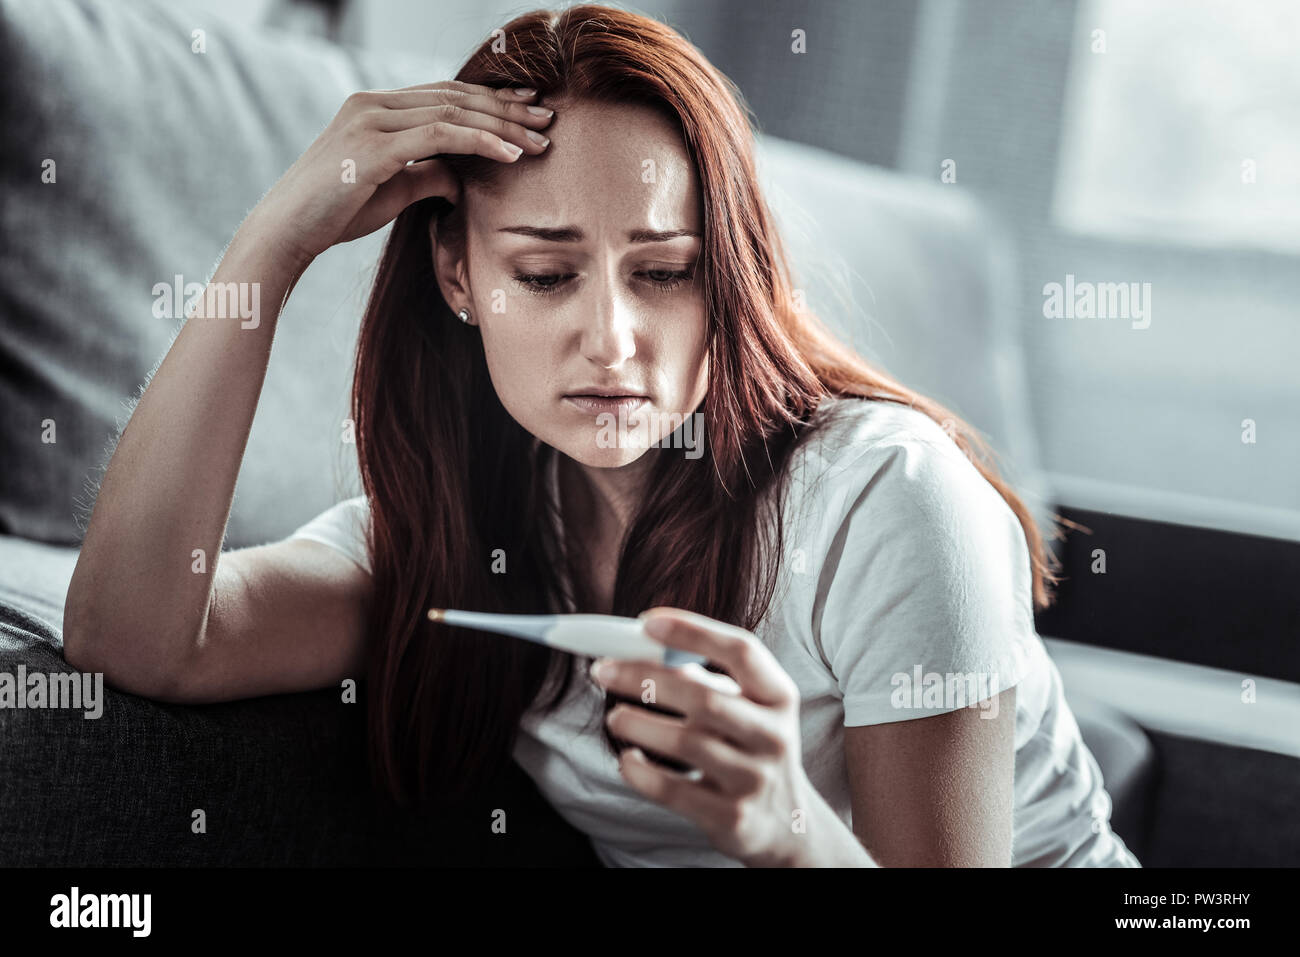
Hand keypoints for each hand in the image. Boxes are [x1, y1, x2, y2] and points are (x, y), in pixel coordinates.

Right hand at [242, 81, 554, 269]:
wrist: (285, 231)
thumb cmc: (333, 214)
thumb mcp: (391, 191)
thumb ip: (426, 176)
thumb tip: (459, 179)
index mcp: (375, 107)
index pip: (445, 95)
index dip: (490, 101)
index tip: (528, 111)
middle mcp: (372, 103)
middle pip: (455, 97)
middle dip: (506, 107)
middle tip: (549, 118)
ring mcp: (371, 120)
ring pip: (453, 113)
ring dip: (503, 126)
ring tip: (540, 140)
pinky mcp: (374, 146)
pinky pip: (440, 137)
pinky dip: (479, 143)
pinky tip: (511, 155)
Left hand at [590, 607, 817, 866]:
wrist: (786, 823)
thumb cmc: (750, 748)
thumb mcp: (746, 707)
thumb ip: (704, 678)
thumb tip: (642, 650)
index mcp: (779, 696)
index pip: (742, 651)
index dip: (693, 632)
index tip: (646, 622)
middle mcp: (774, 735)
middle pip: (704, 697)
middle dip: (645, 678)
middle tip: (603, 670)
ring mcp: (754, 779)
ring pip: (685, 743)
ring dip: (637, 723)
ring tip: (616, 717)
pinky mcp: (731, 818)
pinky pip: (672, 790)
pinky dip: (640, 771)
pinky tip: (628, 758)